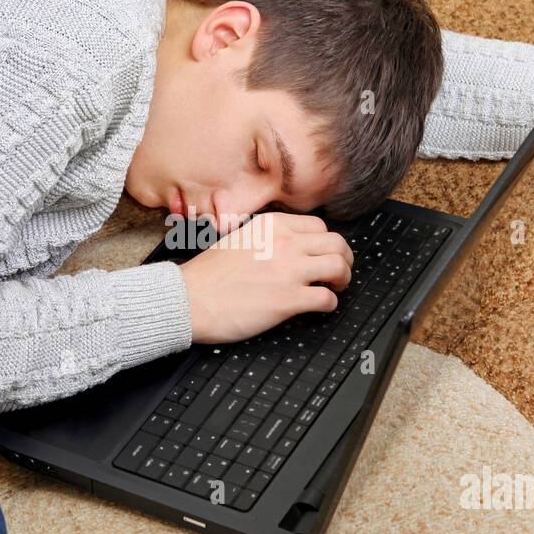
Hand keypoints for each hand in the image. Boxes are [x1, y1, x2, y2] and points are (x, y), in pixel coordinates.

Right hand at [178, 212, 352, 343]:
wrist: (188, 299)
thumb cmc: (206, 275)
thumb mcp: (238, 238)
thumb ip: (265, 239)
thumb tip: (286, 247)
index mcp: (273, 226)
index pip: (319, 227)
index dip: (326, 243)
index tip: (323, 254)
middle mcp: (285, 243)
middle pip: (337, 244)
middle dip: (344, 260)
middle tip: (339, 272)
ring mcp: (289, 271)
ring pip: (339, 267)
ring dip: (343, 280)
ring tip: (335, 288)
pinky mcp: (288, 299)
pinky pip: (327, 299)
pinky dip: (330, 305)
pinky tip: (320, 307)